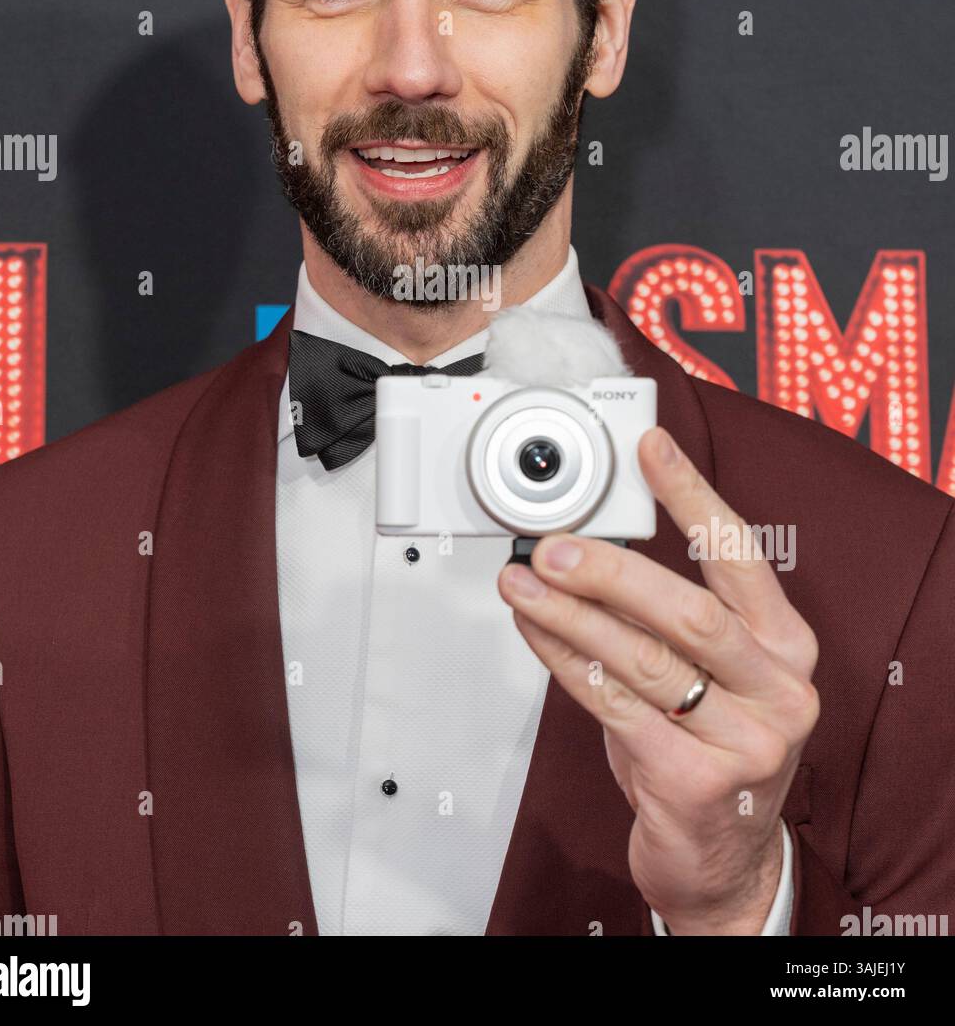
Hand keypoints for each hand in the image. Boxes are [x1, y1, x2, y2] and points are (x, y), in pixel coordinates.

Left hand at [497, 425, 819, 934]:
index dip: (692, 496)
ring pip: (643, 658)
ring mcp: (746, 740)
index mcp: (787, 646)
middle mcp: (778, 689)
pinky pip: (613, 704)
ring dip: (568, 615)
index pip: (740, 554)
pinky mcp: (696, 781)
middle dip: (611, 570)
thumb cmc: (709, 750)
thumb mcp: (711, 676)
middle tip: (551, 545)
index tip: (650, 448)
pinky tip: (536, 634)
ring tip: (521, 583)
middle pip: (689, 610)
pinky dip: (564, 662)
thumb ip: (668, 619)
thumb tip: (589, 548)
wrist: (725, 861)